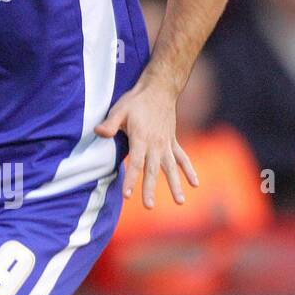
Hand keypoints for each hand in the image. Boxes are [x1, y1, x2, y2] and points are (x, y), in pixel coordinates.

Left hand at [95, 73, 198, 207]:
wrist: (159, 88)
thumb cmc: (136, 100)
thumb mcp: (120, 109)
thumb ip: (110, 123)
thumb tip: (98, 132)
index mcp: (141, 137)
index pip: (135, 162)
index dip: (131, 178)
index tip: (127, 194)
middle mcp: (156, 144)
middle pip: (152, 170)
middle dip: (150, 188)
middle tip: (148, 206)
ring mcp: (166, 144)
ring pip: (171, 168)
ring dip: (175, 185)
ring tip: (179, 202)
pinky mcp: (173, 142)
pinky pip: (183, 158)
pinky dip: (189, 170)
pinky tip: (195, 184)